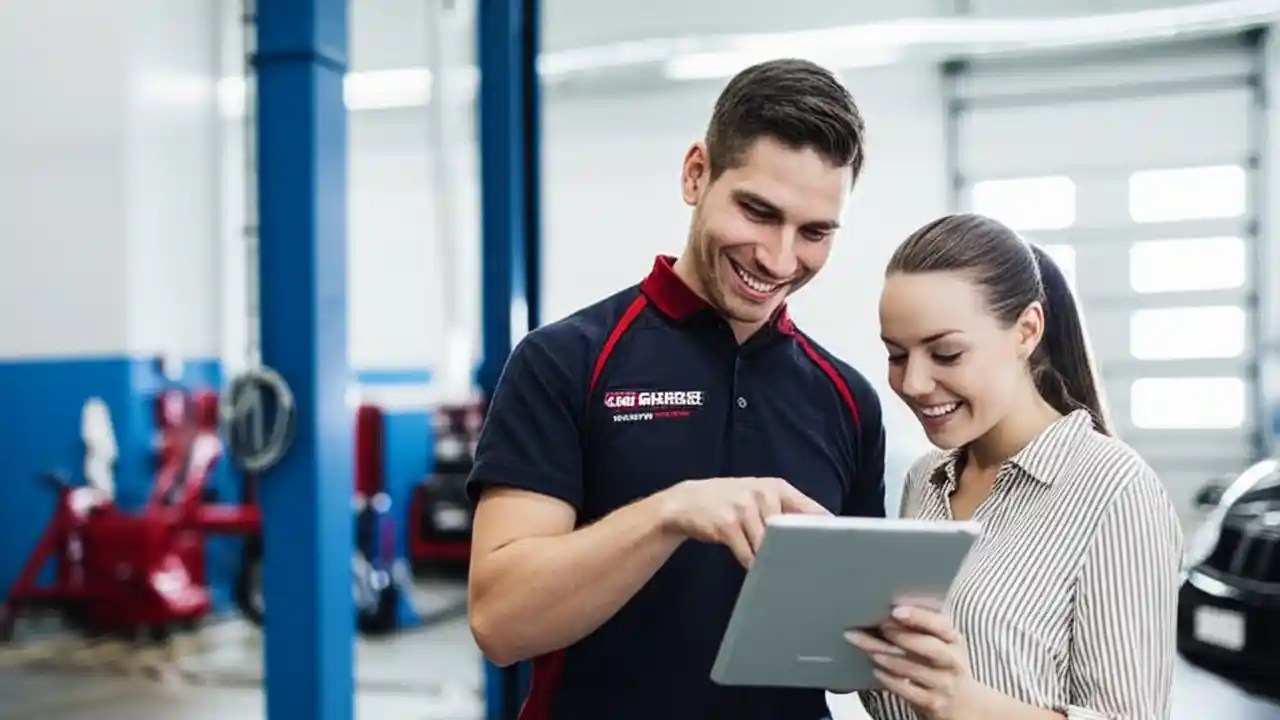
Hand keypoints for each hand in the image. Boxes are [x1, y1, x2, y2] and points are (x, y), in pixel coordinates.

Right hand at [658, 476, 830, 567]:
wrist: (686, 502)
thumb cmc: (730, 503)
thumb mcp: (760, 498)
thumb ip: (787, 512)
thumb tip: (820, 536)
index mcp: (778, 487)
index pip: (813, 511)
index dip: (827, 533)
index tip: (837, 551)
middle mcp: (763, 492)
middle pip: (793, 533)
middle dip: (796, 553)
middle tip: (802, 568)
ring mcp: (744, 506)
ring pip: (769, 546)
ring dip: (768, 560)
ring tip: (768, 565)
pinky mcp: (728, 523)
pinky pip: (748, 554)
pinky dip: (750, 563)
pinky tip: (749, 564)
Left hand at [847, 606, 983, 719]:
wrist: (963, 704)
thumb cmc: (943, 665)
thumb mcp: (943, 644)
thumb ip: (923, 628)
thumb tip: (888, 609)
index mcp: (954, 640)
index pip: (940, 625)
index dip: (918, 616)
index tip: (896, 610)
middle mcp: (952, 661)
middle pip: (930, 647)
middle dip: (903, 637)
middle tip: (880, 628)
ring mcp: (944, 684)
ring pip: (914, 669)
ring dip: (889, 658)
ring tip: (870, 649)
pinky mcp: (933, 703)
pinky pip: (908, 691)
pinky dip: (890, 680)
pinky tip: (876, 671)